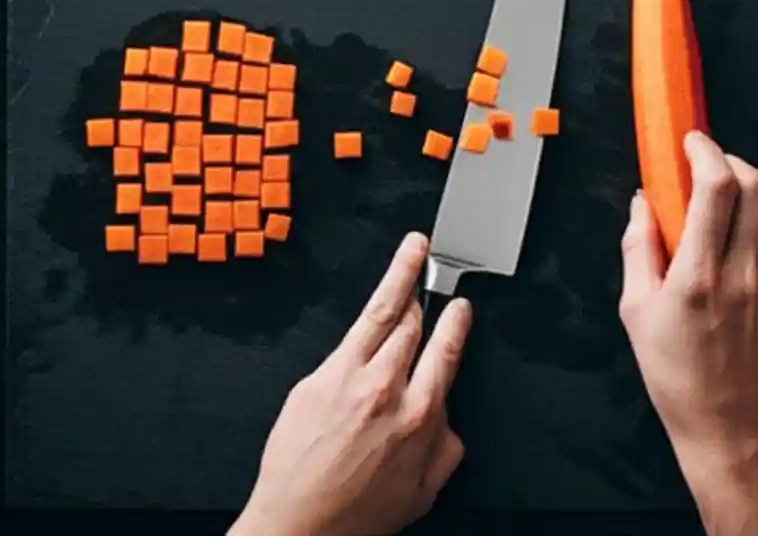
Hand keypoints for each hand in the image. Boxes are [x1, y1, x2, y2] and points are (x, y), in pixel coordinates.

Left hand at [230, 233, 471, 535]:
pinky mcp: (314, 381)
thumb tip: (447, 419)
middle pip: (412, 325)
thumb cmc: (356, 515)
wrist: (296, 528)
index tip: (461, 306)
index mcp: (419, 416)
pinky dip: (365, 316)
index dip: (455, 322)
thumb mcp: (422, 491)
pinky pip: (346, 338)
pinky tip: (374, 303)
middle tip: (436, 261)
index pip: (444, 352)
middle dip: (427, 289)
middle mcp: (385, 390)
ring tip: (412, 250)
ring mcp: (346, 380)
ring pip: (380, 314)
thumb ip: (444, 448)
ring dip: (400, 275)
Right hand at [619, 131, 757, 534]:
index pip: (716, 188)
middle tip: (710, 166)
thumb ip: (638, 249)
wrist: (729, 424)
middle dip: (731, 161)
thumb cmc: (674, 374)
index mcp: (698, 276)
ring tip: (742, 186)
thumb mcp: (635, 312)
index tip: (692, 142)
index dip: (706, 151)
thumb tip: (642, 199)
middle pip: (756, 186)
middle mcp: (745, 273)